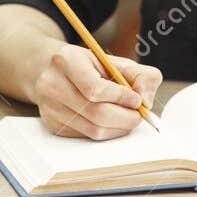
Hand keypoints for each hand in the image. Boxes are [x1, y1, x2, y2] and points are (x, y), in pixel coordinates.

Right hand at [31, 43, 161, 140]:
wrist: (52, 69)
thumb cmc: (89, 65)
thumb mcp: (116, 61)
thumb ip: (142, 76)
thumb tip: (146, 102)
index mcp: (66, 60)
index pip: (95, 88)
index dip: (121, 97)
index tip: (137, 100)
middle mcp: (51, 84)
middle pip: (96, 113)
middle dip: (125, 117)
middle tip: (138, 115)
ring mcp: (49, 107)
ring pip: (93, 129)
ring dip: (118, 128)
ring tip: (127, 117)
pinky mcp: (52, 124)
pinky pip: (86, 137)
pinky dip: (105, 132)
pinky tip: (110, 121)